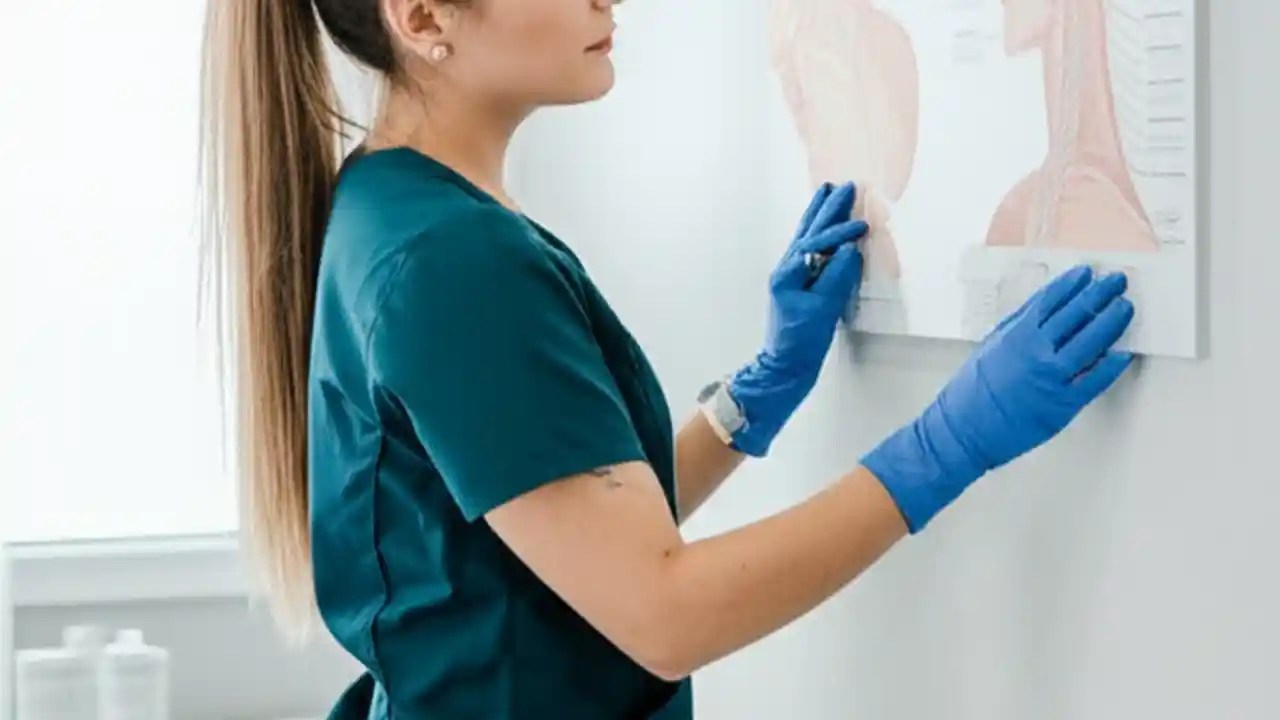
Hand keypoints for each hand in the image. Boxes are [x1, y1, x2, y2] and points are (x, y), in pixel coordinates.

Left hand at [729, 182, 868, 456]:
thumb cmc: (801, 343)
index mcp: (788, 273)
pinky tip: (824, 227)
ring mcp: (789, 276)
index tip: (864, 224)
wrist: (785, 368)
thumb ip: (836, 277)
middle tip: (845, 185)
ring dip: (819, 214)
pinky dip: (819, 233)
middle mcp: (785, 269)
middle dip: (827, 208)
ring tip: (827, 191)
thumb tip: (850, 249)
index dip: (840, 232)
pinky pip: (809, 249)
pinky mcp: (797, 285)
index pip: (817, 243)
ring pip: (806, 236)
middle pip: (808, 230)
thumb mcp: (821, 310)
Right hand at [863, 264, 1135, 530]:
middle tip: (1117, 282)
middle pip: (1076, 315)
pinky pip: (1095, 380)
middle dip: (1100, 294)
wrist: (965, 428)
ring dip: (1112, 322)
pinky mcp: (1064, 404)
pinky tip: (1123, 353)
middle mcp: (1037, 352)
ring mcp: (1052, 378)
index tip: (1087, 273)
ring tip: (1124, 308)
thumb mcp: (991, 346)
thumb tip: (1045, 305)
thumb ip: (1018, 325)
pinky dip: (1111, 366)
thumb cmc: (973, 389)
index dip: (1073, 284)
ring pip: (1091, 342)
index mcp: (1017, 335)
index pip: (1051, 300)